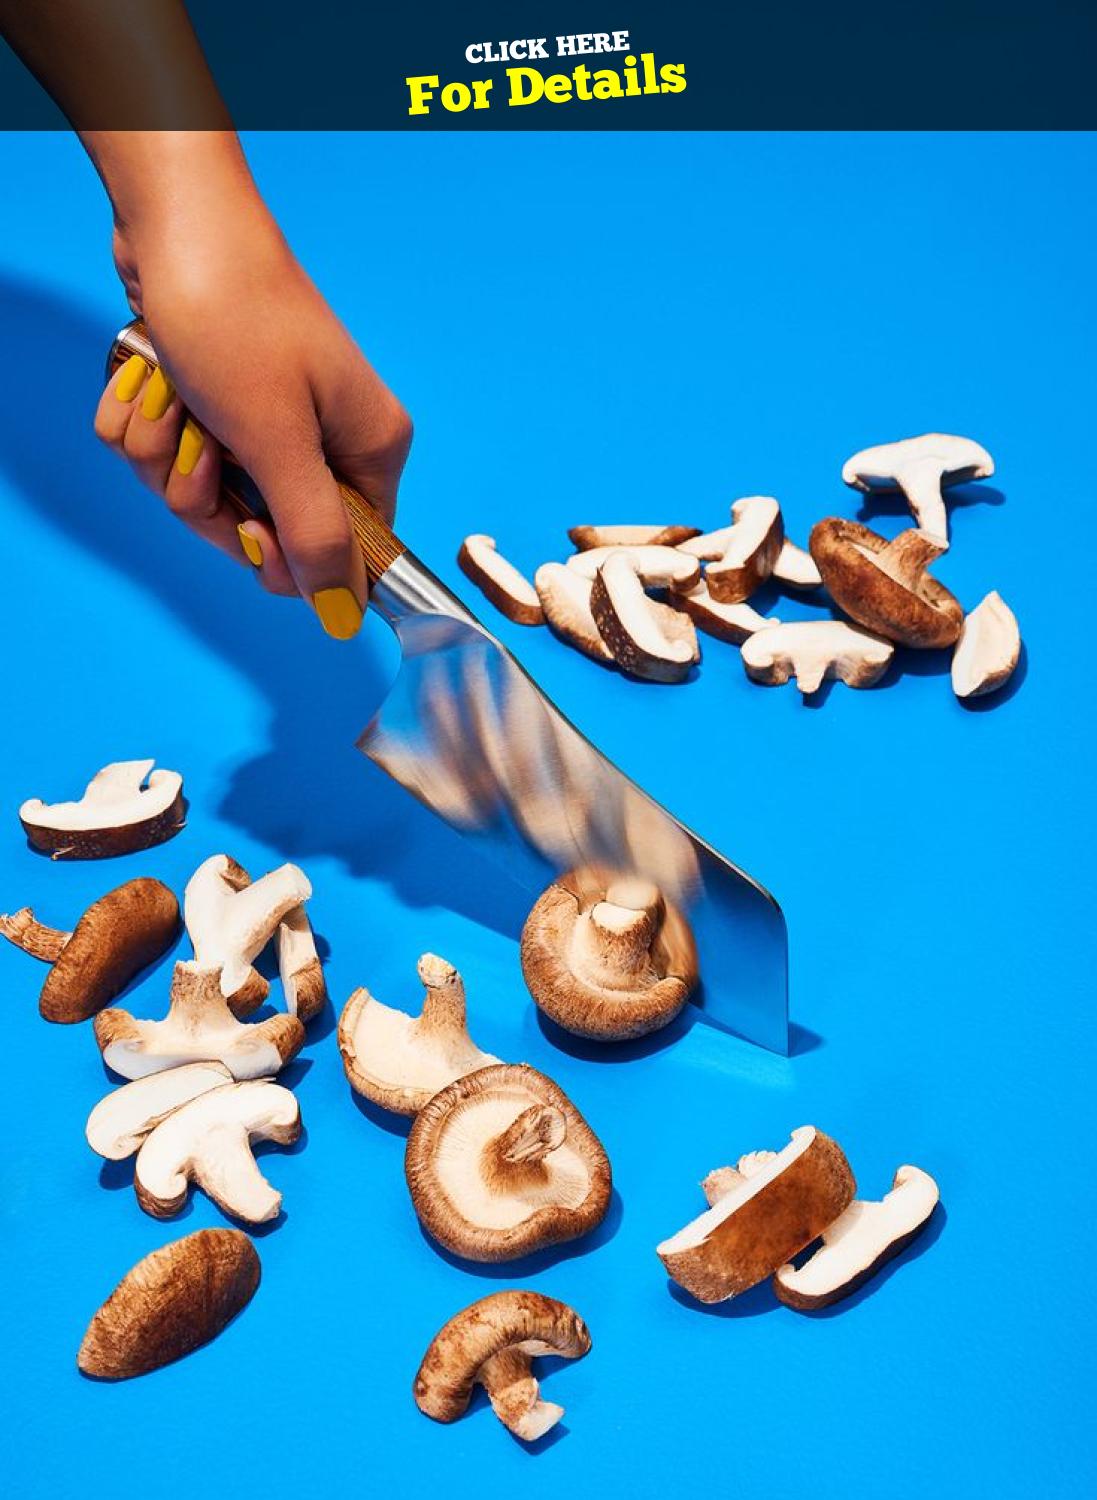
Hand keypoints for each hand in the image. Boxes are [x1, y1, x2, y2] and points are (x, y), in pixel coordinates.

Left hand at [91, 133, 411, 638]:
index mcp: (368, 451)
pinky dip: (146, 422)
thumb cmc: (237, 319)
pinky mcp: (213, 400)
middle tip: (202, 442)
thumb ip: (314, 535)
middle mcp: (325, 440)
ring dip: (166, 453)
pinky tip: (153, 379)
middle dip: (206, 495)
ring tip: (174, 395)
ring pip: (199, 493)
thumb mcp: (278, 441)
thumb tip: (345, 618)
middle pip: (258, 530)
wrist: (174, 222)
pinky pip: (167, 453)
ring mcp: (266, 420)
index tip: (245, 526)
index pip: (341, 555)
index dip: (283, 556)